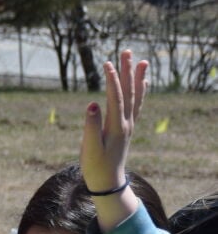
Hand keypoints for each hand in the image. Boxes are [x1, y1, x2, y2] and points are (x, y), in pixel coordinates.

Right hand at [81, 49, 145, 231]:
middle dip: (127, 71)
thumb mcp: (90, 148)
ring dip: (137, 78)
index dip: (112, 80)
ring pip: (135, 96)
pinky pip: (136, 105)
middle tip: (127, 52)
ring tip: (141, 61)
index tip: (108, 63)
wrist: (108, 181)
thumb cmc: (96, 166)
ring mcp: (128, 124)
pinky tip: (142, 82)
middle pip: (129, 92)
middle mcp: (126, 123)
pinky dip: (140, 91)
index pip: (116, 98)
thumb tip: (92, 105)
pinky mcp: (127, 127)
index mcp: (116, 127)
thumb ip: (91, 127)